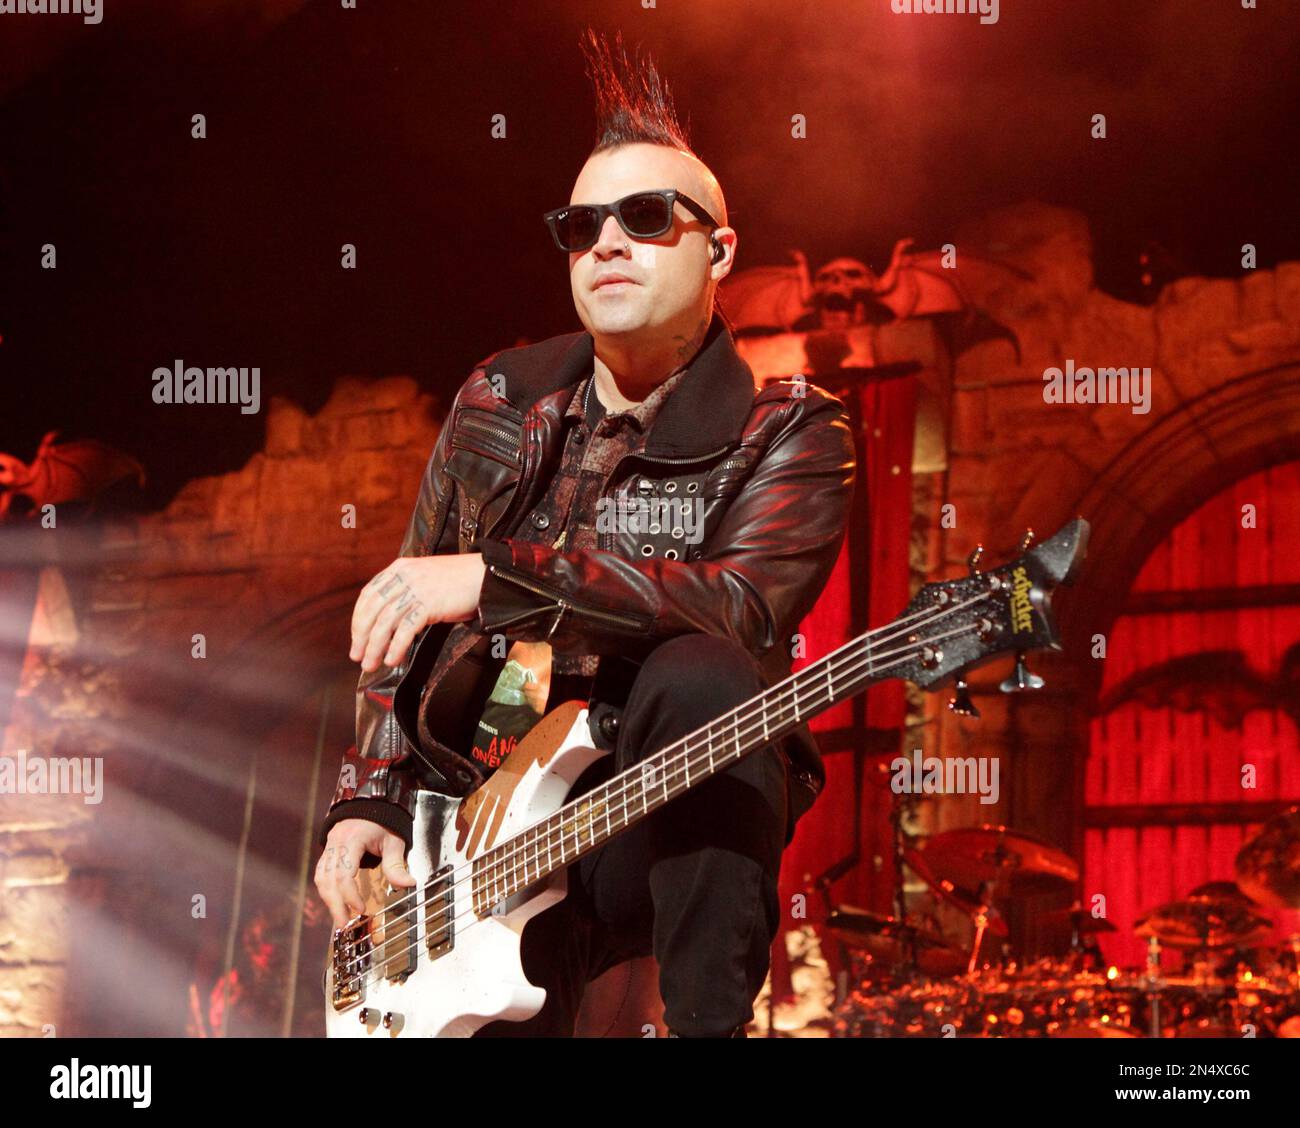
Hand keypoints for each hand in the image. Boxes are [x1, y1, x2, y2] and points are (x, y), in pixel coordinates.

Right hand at [314, 819, 415, 930]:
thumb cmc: (382, 820)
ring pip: (321, 877)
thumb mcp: (394, 840)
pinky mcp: (327, 851)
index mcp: (352, 839)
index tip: (361, 909)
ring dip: (329, 900)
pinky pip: (321, 873)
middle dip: (335, 904)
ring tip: (340, 918)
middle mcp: (335, 843)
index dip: (350, 894)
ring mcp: (329, 847)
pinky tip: (334, 902)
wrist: (369, 801)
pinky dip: (326, 890)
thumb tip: (408, 884)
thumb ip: (396, 864)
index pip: (344, 873)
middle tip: (343, 924)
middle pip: (328, 879)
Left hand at [349, 553, 485, 671]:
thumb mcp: (425, 577)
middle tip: (357, 656)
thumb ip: (406, 590)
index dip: (358, 619)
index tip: (357, 637)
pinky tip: (392, 659)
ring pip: (385, 623)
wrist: (486, 575)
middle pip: (372, 610)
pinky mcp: (429, 604)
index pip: (369, 594)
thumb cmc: (459, 580)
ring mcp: (417, 590)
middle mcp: (404, 577)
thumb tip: (388, 620)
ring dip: (375, 647)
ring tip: (371, 664)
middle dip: (361, 637)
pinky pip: (406, 629)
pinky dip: (396, 647)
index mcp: (400, 568)